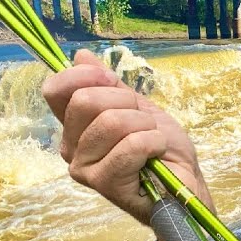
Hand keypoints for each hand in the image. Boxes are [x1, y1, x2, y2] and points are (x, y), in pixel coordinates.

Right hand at [41, 49, 215, 228]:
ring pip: (111, 122)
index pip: (56, 90)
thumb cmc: (161, 150)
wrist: (184, 185)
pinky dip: (153, 142)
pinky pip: (129, 146)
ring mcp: (84, 168)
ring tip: (153, 141)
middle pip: (85, 101)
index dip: (84, 76)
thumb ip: (109, 85)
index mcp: (75, 126)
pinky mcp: (103, 183)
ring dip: (145, 125)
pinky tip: (156, 154)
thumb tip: (81, 56)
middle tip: (144, 121)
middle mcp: (71, 147)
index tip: (111, 80)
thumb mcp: (137, 107)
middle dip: (126, 102)